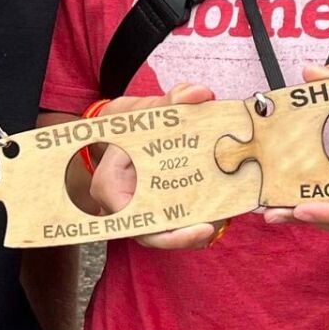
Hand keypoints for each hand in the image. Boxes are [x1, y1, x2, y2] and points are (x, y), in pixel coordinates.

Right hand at [79, 83, 222, 250]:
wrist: (140, 128)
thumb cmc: (141, 122)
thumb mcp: (156, 107)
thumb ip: (178, 97)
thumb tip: (200, 93)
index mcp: (111, 179)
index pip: (122, 209)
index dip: (153, 225)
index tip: (184, 225)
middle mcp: (123, 202)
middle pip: (148, 231)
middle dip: (178, 236)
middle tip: (208, 228)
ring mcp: (140, 210)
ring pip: (163, 233)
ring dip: (189, 234)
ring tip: (217, 224)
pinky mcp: (158, 212)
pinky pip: (173, 226)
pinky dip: (193, 226)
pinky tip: (217, 219)